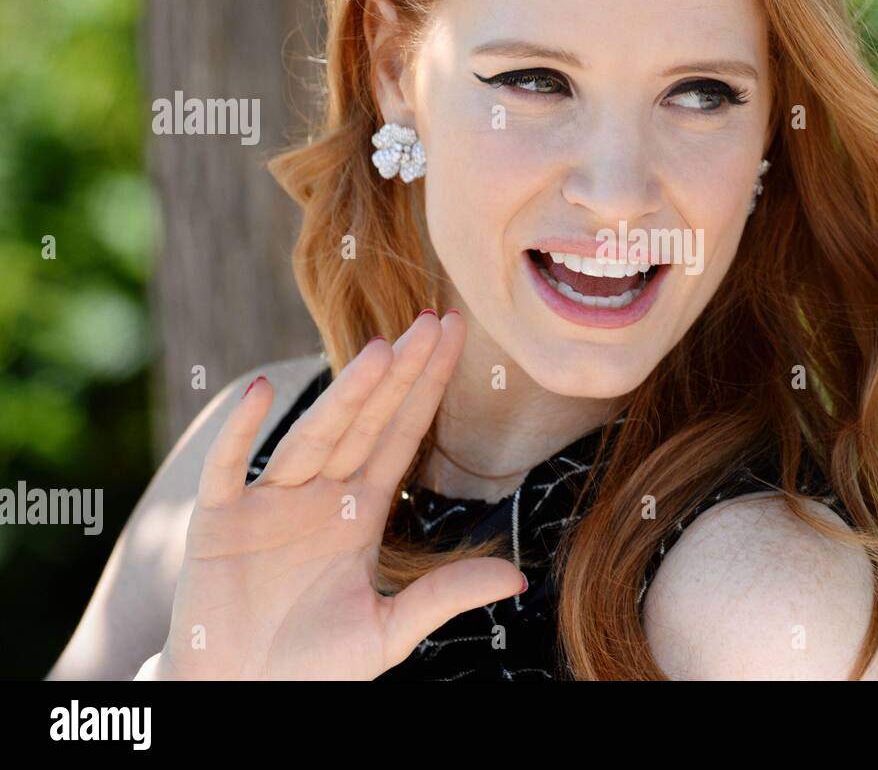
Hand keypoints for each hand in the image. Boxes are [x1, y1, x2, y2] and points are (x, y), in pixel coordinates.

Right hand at [158, 310, 524, 679]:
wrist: (239, 698)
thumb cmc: (311, 666)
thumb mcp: (386, 632)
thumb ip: (443, 597)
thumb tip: (518, 579)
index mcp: (359, 511)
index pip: (401, 435)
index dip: (426, 388)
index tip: (451, 338)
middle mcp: (318, 494)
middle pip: (365, 422)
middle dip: (398, 375)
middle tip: (430, 323)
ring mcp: (267, 503)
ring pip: (313, 437)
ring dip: (343, 397)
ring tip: (376, 353)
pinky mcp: (217, 523)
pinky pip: (230, 470)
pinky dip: (241, 433)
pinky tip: (258, 392)